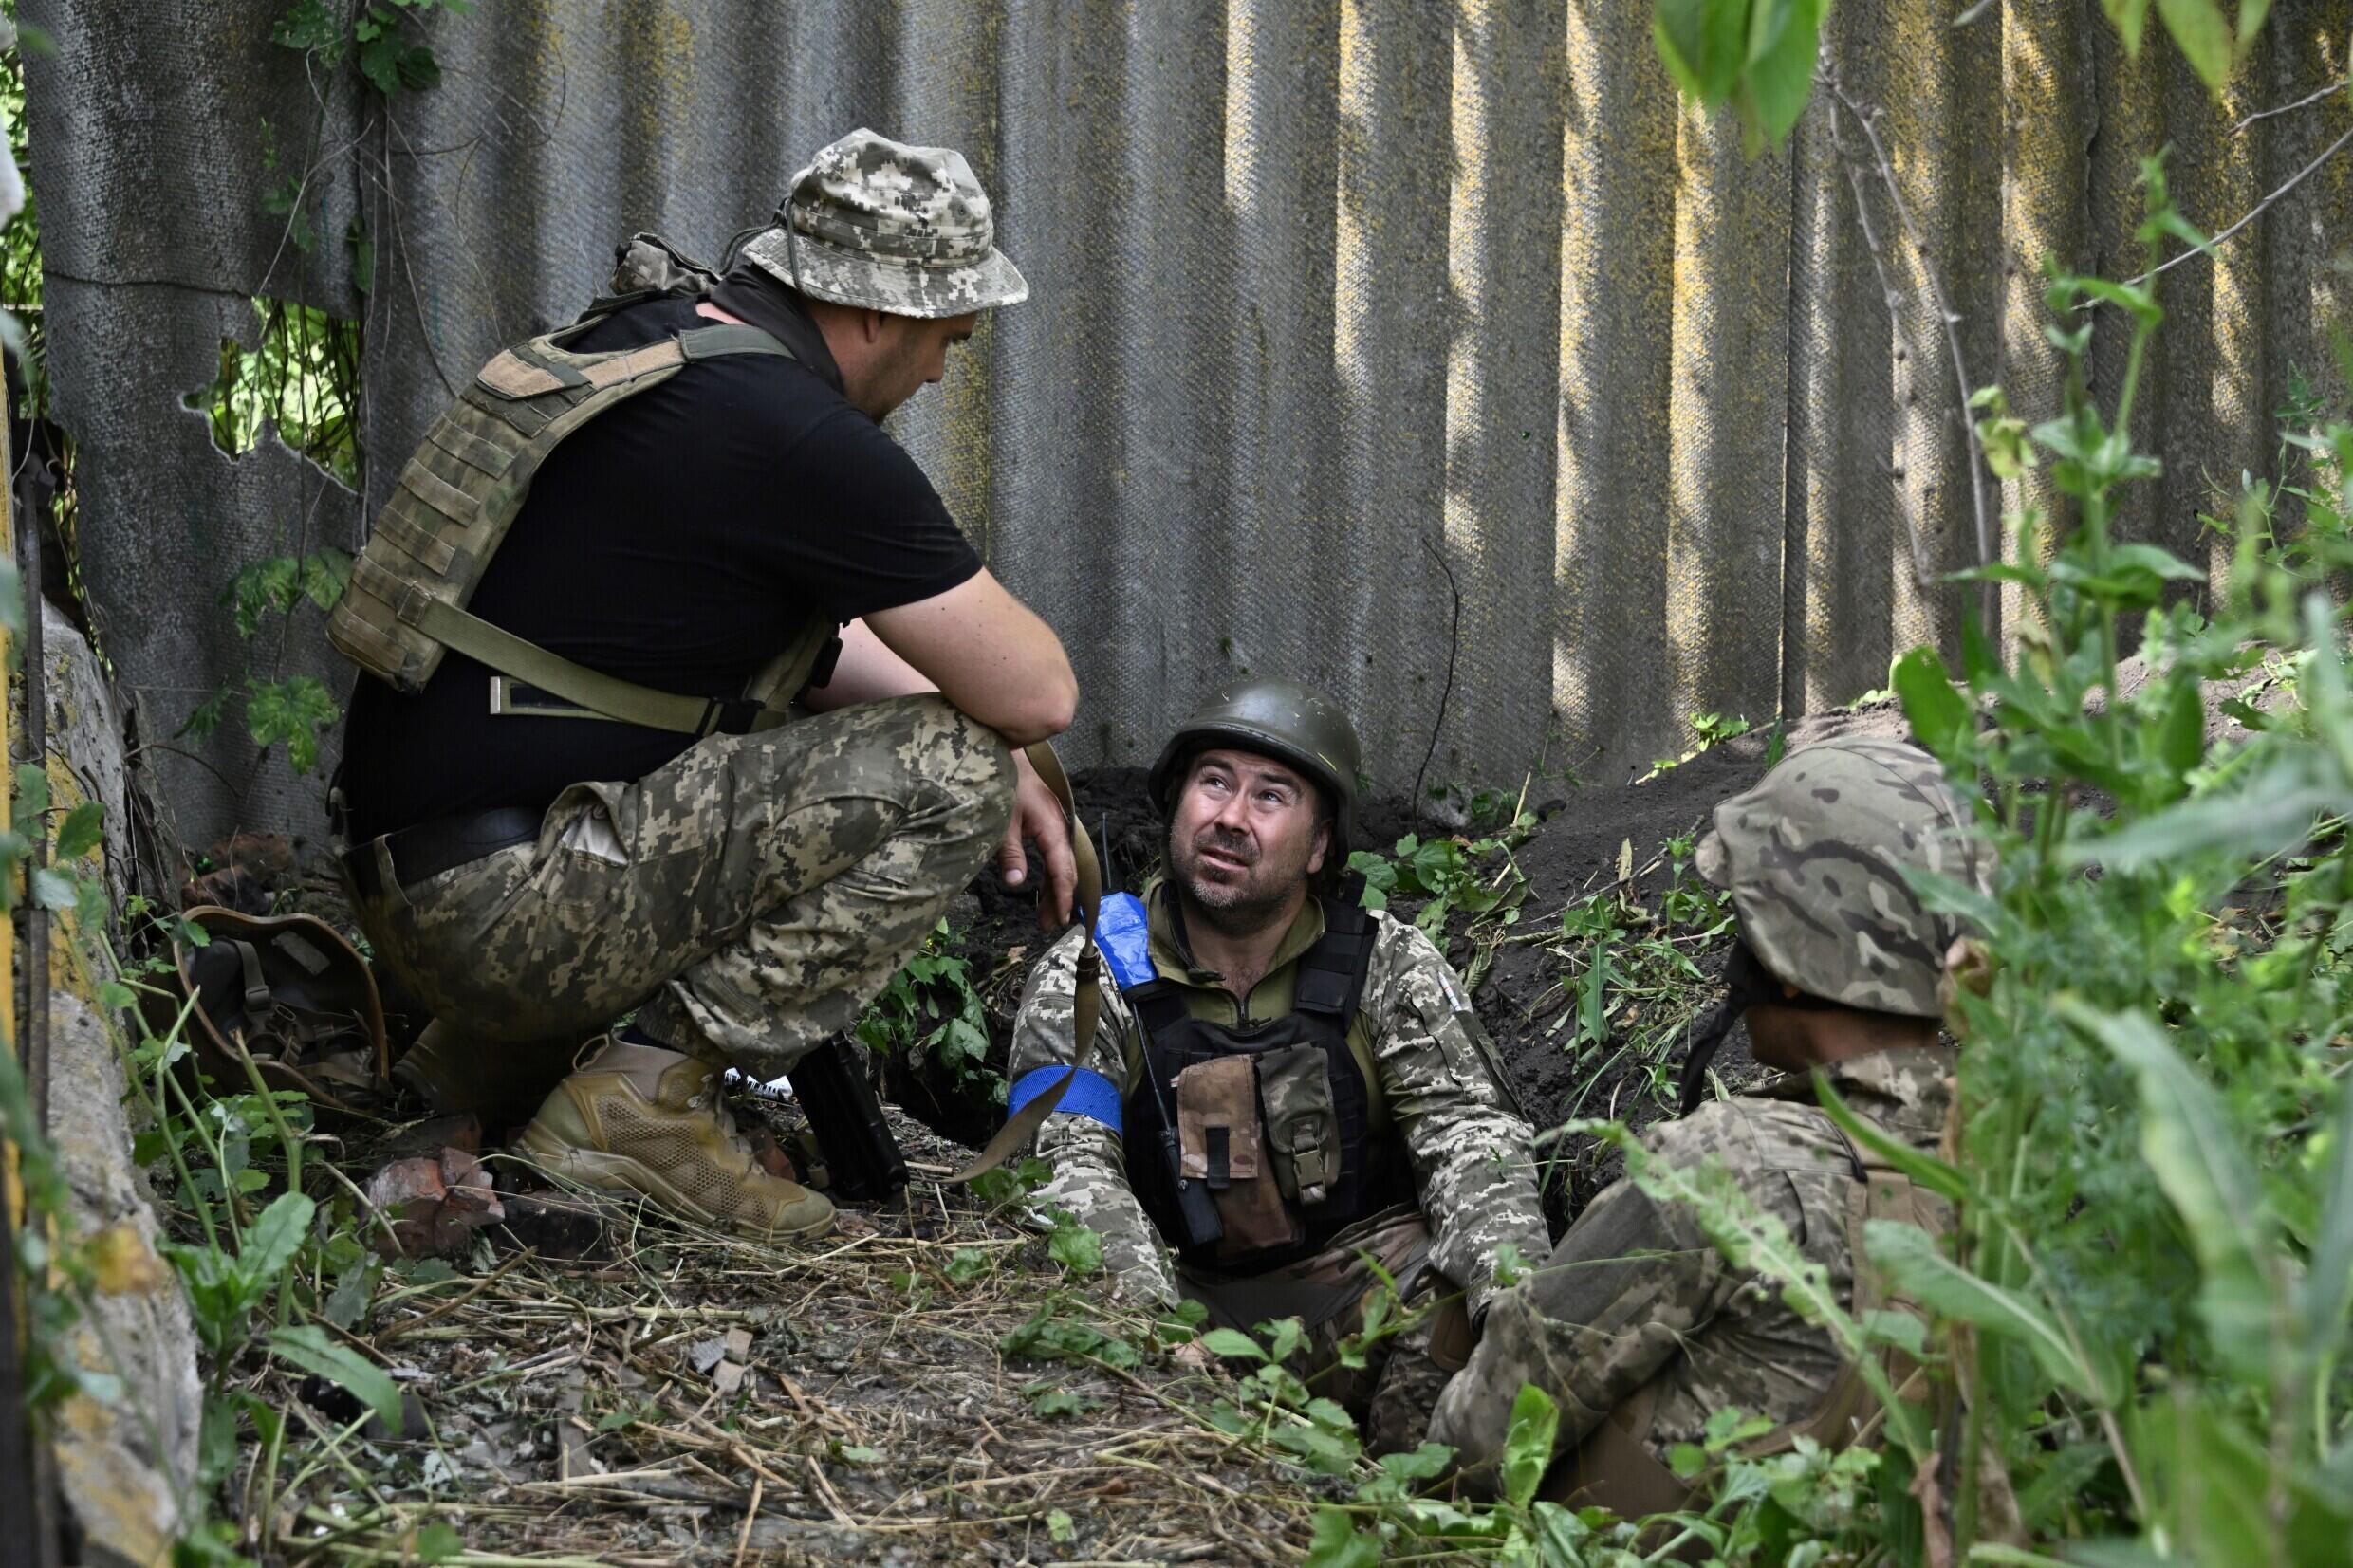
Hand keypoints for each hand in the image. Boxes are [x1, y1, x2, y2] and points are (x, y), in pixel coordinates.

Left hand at [998, 748, 1076, 928]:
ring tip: (1044, 915)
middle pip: (1066, 871)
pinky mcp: (1048, 825)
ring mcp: (1056, 827)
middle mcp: (1060, 829)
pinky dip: (1050, 875)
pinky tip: (1043, 890)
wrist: (1006, 756)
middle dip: (1059, 898)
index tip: (1060, 918)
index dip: (1062, 896)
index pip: (1063, 871)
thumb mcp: (1002, 822)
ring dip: (1053, 889)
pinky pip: (1054, 855)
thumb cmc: (1005, 784)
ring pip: (1060, 865)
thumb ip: (1010, 853)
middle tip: (1049, 924)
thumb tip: (1016, 884)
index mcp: (1053, 829)